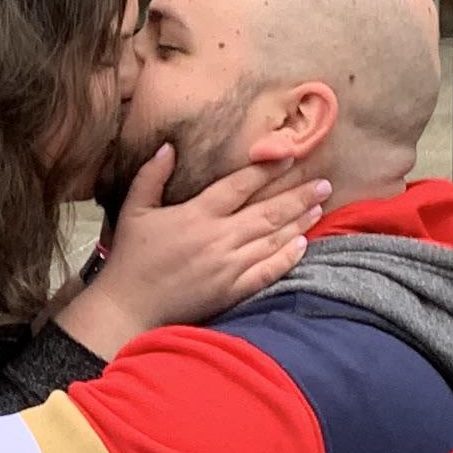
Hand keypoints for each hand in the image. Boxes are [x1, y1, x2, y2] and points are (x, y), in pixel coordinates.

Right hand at [67, 145, 323, 361]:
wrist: (128, 306)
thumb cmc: (130, 257)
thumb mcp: (134, 210)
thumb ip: (151, 176)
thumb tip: (168, 147)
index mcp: (195, 214)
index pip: (239, 185)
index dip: (266, 169)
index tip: (291, 155)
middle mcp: (217, 238)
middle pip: (267, 212)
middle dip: (298, 195)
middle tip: (323, 182)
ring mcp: (227, 266)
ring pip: (273, 239)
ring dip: (299, 222)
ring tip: (320, 206)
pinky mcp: (231, 290)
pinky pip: (268, 271)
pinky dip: (287, 257)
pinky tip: (304, 245)